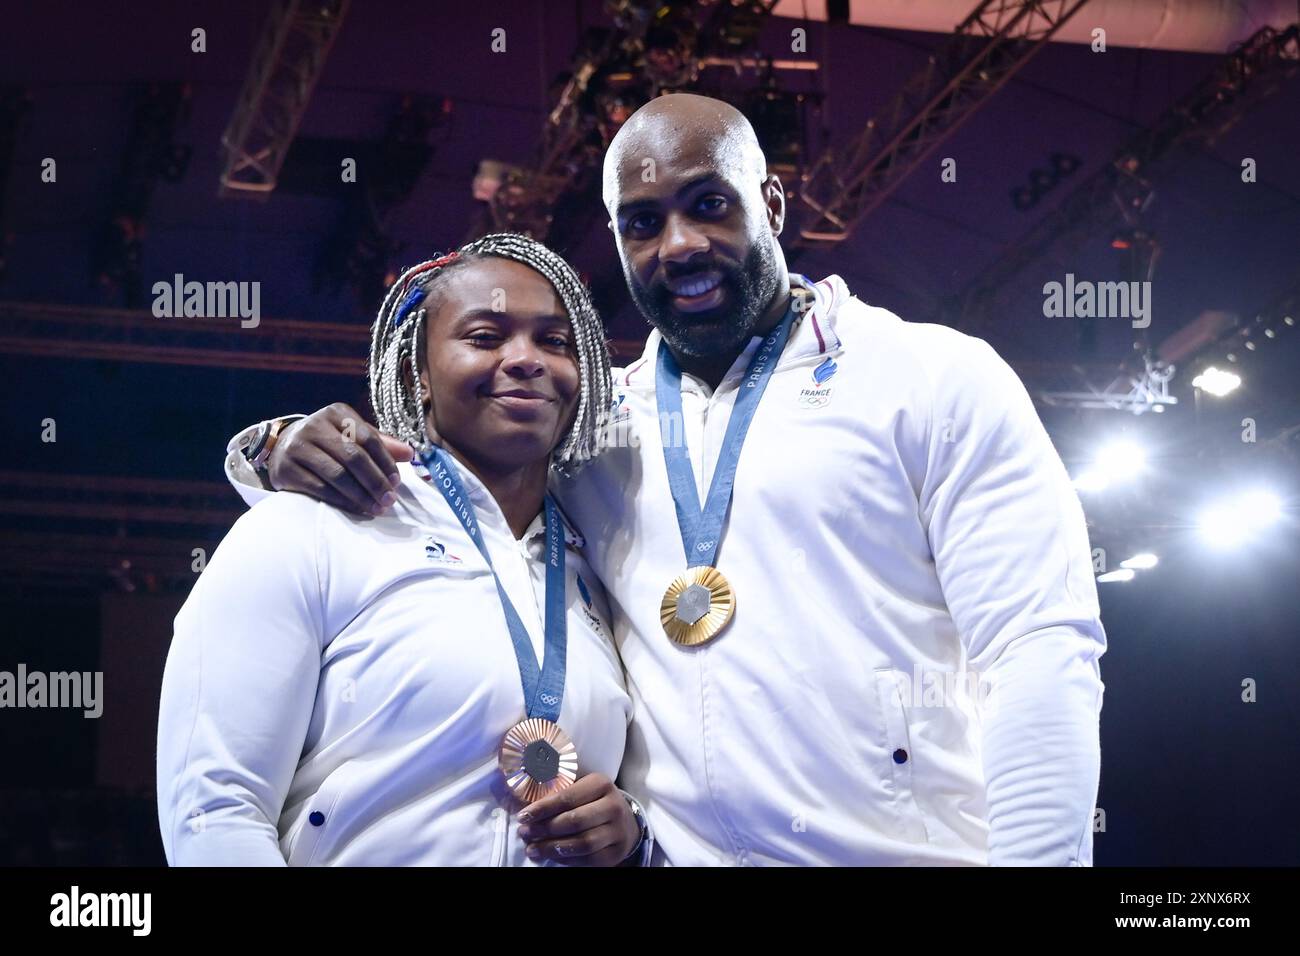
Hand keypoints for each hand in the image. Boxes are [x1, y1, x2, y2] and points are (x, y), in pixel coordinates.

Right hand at [266, 403, 411, 515]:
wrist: (282, 448)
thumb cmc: (327, 443)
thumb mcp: (351, 436)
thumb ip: (380, 444)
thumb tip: (410, 454)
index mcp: (337, 413)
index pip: (368, 438)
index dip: (385, 462)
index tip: (397, 482)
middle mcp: (315, 425)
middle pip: (353, 456)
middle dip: (375, 481)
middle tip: (390, 499)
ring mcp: (298, 446)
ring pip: (337, 475)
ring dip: (361, 495)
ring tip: (377, 508)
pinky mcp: (286, 469)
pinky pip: (320, 489)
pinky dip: (342, 501)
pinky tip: (357, 509)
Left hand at [516, 773, 641, 866]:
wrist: (624, 822)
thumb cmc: (594, 802)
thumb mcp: (582, 788)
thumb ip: (560, 792)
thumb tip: (527, 804)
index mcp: (601, 784)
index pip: (567, 798)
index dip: (542, 808)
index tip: (523, 816)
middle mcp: (613, 806)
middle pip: (574, 821)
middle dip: (544, 829)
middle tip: (524, 833)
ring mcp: (617, 831)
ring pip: (581, 843)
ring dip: (552, 848)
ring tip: (532, 849)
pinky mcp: (615, 853)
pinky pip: (588, 859)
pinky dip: (565, 860)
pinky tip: (550, 856)